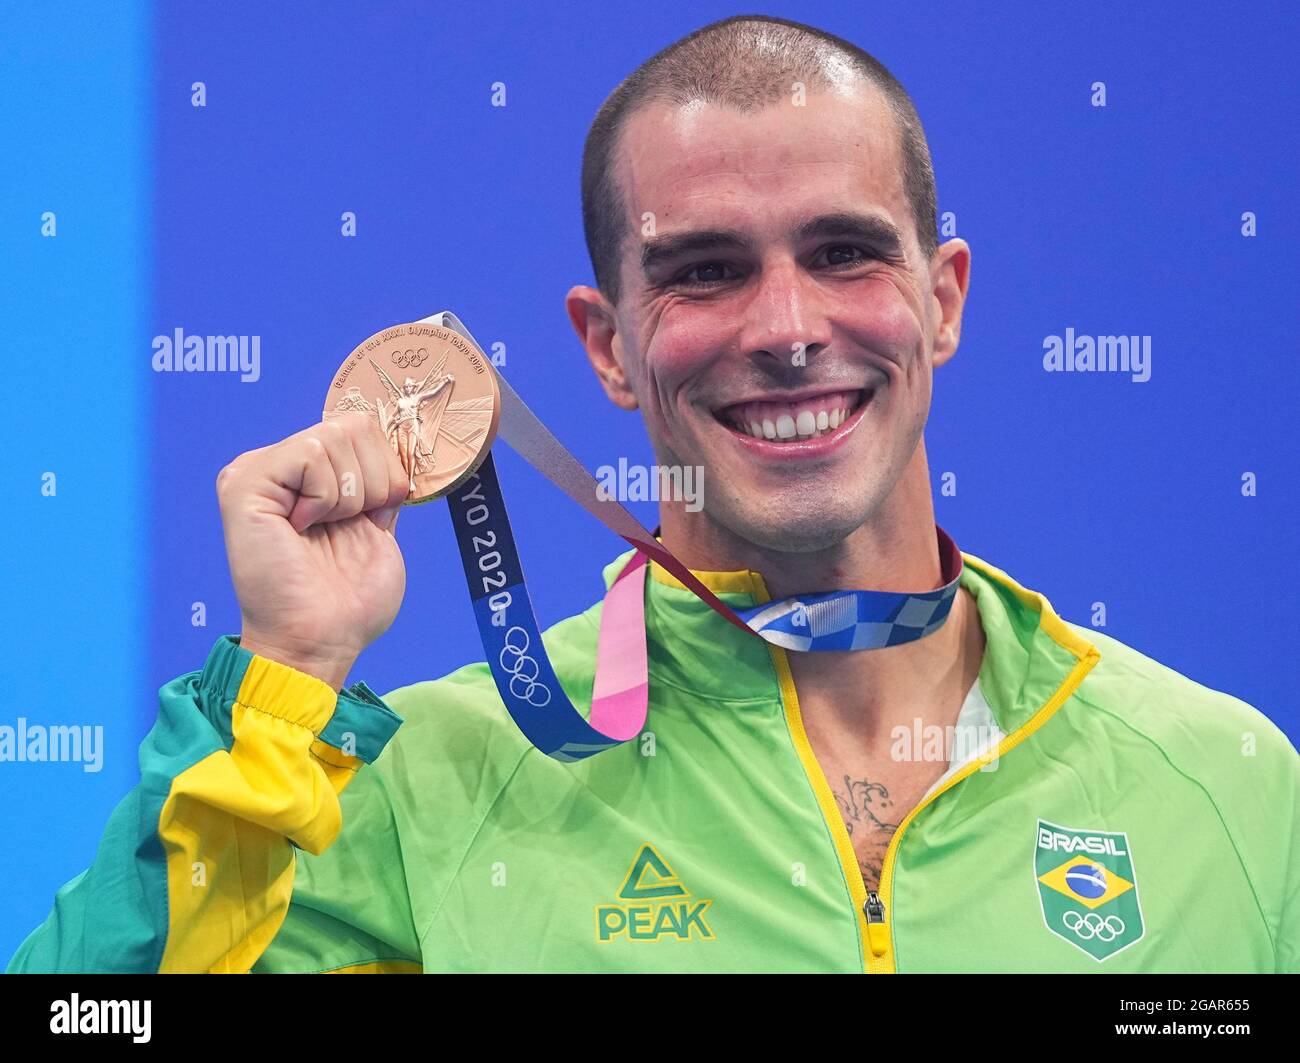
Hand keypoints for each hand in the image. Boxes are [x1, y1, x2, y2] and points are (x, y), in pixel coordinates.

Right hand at [216, 412, 409, 688]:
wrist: (320, 641)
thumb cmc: (348, 602)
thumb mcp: (377, 530)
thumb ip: (379, 487)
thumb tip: (399, 453)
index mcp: (307, 476)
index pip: (363, 428)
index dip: (385, 473)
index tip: (367, 520)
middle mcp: (278, 466)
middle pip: (354, 425)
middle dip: (371, 483)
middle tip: (342, 528)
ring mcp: (256, 471)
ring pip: (335, 437)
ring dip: (348, 496)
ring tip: (319, 531)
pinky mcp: (244, 483)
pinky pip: (311, 453)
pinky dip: (324, 496)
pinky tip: (302, 528)